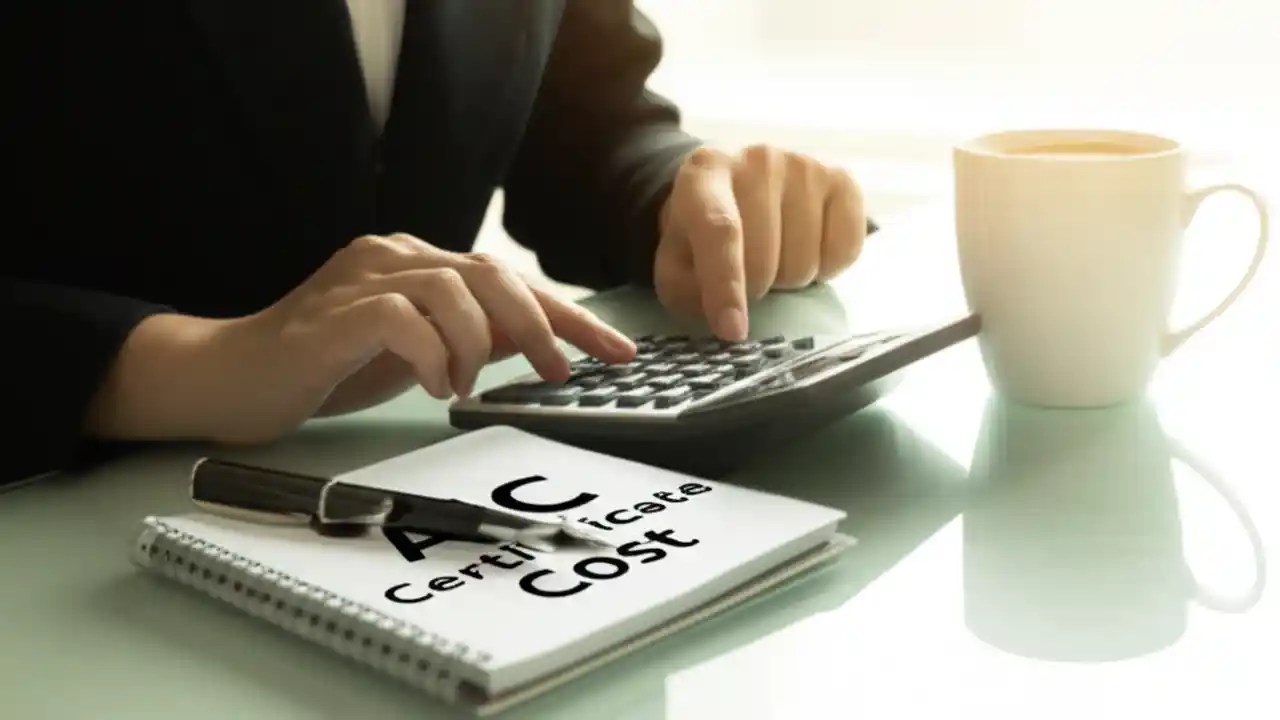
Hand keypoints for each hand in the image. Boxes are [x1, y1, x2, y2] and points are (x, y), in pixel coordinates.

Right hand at [86, 234, 634, 444]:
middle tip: (559, 373)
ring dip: (479, 342)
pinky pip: (402, 317)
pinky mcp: (332, 313)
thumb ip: (472, 338)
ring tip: (469, 384)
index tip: (616, 351)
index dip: (569, 315)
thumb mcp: (417, 353)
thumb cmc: (325, 365)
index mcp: (417, 262)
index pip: (508, 279)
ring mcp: (360, 278)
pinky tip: (433, 384)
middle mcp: (393, 255)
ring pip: (454, 286)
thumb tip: (540, 341)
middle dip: (541, 324)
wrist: (231, 377)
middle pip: (491, 271)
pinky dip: (432, 353)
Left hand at [654, 145, 865, 339]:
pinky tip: (807, 248)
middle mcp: (758, 159)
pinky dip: (827, 268)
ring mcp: (805, 165)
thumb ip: (686, 290)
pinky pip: (845, 251)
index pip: (720, 232)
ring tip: (776, 257)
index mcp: (705, 173)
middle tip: (748, 275)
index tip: (732, 331)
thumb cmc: (703, 234)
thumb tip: (727, 319)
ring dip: (788, 279)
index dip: (726, 287)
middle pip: (765, 260)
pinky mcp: (842, 179)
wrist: (738, 189)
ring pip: (805, 263)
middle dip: (755, 288)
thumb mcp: (676, 261)